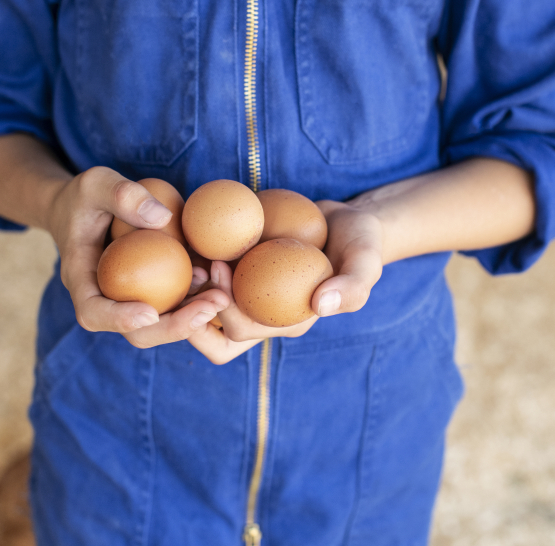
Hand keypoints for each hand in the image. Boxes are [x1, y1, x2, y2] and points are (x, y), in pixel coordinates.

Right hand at [46, 166, 227, 348]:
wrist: (83, 207)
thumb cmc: (85, 195)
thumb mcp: (95, 183)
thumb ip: (122, 195)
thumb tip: (162, 218)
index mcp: (81, 280)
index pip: (93, 312)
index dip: (120, 319)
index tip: (149, 312)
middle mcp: (105, 300)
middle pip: (136, 332)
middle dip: (173, 327)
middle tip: (208, 309)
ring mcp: (130, 300)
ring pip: (162, 324)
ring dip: (194, 316)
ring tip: (222, 297)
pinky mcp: (150, 292)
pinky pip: (175, 303)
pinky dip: (198, 296)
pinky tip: (219, 280)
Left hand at [188, 199, 384, 362]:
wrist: (348, 221)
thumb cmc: (360, 244)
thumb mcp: (366, 262)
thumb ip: (352, 286)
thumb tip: (322, 305)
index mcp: (285, 323)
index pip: (240, 332)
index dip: (221, 309)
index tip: (221, 267)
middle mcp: (261, 314)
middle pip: (211, 327)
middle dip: (194, 303)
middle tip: (196, 265)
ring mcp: (249, 293)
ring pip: (204, 303)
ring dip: (190, 284)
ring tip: (188, 250)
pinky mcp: (242, 270)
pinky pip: (210, 272)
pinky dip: (197, 256)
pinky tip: (191, 232)